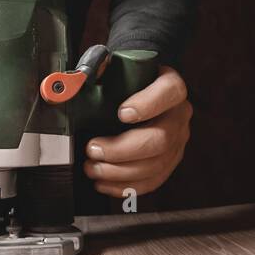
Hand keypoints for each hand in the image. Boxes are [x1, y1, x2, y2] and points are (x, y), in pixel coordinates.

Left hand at [83, 65, 192, 198]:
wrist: (141, 91)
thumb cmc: (130, 81)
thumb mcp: (116, 67)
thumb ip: (99, 69)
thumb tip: (75, 82)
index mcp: (170, 86)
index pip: (169, 92)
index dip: (147, 105)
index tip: (122, 113)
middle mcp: (178, 114)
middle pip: (160, 138)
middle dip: (122, 150)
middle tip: (94, 149)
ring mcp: (177, 140)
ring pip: (156, 165)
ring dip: (119, 172)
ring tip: (93, 168)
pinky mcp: (169, 161)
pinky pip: (152, 180)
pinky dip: (126, 186)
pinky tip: (104, 182)